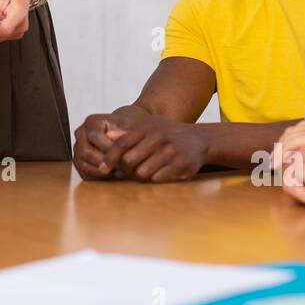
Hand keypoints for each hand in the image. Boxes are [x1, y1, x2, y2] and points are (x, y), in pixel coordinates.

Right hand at [73, 112, 132, 178]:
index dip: (108, 147)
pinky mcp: (79, 162)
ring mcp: (78, 148)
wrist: (123, 137)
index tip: (122, 155)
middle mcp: (81, 134)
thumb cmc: (127, 131)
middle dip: (104, 162)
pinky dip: (98, 177)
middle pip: (86, 152)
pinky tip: (111, 174)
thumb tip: (121, 137)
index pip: (95, 135)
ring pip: (83, 164)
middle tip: (120, 167)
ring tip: (117, 172)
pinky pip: (84, 173)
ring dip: (101, 171)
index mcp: (91, 122)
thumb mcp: (129, 128)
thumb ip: (124, 133)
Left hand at [95, 114, 209, 182]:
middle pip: (129, 161)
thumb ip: (129, 132)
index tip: (103, 168)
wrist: (201, 138)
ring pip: (142, 172)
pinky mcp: (181, 163)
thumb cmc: (169, 133)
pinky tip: (159, 174)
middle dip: (126, 169)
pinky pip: (158, 179)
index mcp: (147, 127)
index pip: (121, 144)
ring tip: (145, 172)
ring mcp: (171, 150)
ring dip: (141, 176)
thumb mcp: (150, 125)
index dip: (109, 157)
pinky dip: (155, 179)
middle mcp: (158, 137)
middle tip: (129, 171)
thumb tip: (107, 135)